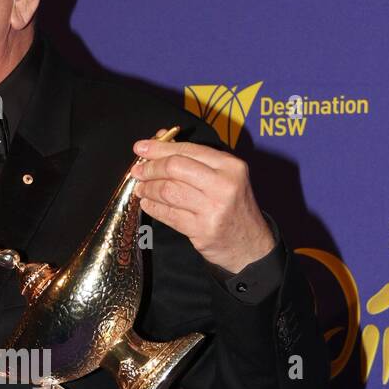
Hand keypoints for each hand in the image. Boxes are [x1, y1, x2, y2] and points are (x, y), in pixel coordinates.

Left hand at [130, 131, 274, 272]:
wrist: (250, 246)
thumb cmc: (233, 208)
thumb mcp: (225, 178)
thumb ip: (195, 160)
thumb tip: (160, 142)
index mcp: (230, 166)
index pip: (188, 151)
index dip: (160, 148)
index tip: (141, 147)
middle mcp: (224, 185)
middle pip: (175, 168)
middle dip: (151, 168)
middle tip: (138, 171)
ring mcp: (213, 209)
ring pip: (169, 191)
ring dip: (149, 189)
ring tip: (141, 188)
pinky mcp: (202, 230)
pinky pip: (169, 215)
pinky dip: (154, 208)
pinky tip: (147, 204)